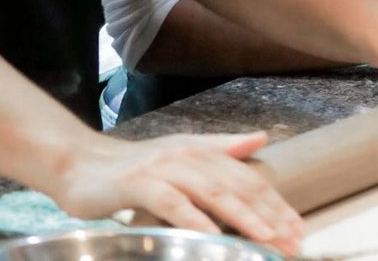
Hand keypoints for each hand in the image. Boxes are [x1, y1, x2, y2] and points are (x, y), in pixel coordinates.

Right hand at [50, 132, 301, 251]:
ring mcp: (164, 169)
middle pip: (238, 186)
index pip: (249, 179)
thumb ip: (222, 149)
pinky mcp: (139, 184)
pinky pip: (173, 203)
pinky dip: (195, 219)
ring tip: (267, 238)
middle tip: (292, 241)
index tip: (298, 230)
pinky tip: (213, 236)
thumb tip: (261, 138)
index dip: (276, 204)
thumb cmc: (133, 167)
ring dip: (243, 216)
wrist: (79, 164)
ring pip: (212, 192)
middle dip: (270, 214)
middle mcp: (189, 156)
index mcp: (203, 152)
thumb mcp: (181, 155)